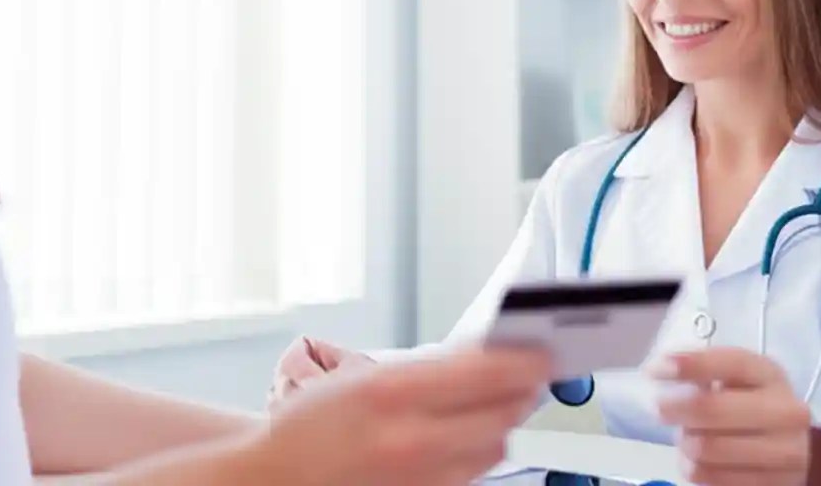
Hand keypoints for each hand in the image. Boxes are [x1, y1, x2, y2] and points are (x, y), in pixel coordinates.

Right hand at [251, 346, 551, 485]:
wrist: (277, 480)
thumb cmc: (312, 426)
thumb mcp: (361, 377)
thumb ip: (428, 370)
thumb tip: (487, 355)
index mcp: (391, 393)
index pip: (486, 373)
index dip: (526, 359)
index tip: (543, 347)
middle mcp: (410, 439)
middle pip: (503, 414)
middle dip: (525, 390)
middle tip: (535, 369)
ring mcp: (420, 477)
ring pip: (497, 446)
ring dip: (509, 420)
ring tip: (508, 398)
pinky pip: (475, 472)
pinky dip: (485, 448)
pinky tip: (477, 431)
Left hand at [650, 347, 810, 485]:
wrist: (789, 443)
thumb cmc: (748, 401)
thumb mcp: (734, 377)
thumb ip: (702, 369)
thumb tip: (659, 370)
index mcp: (771, 375)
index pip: (730, 364)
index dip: (689, 365)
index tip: (654, 370)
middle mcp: (786, 413)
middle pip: (710, 409)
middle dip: (673, 408)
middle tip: (659, 409)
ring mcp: (785, 453)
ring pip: (705, 448)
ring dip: (683, 442)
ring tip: (687, 435)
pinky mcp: (773, 483)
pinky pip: (709, 476)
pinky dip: (691, 466)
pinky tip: (698, 458)